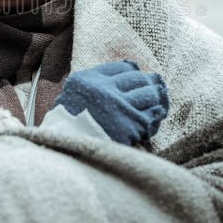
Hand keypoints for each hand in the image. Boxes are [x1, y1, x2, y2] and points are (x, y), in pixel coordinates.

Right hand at [53, 60, 168, 145]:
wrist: (68, 154)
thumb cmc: (70, 126)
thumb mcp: (73, 95)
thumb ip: (94, 83)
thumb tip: (130, 70)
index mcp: (88, 80)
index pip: (122, 68)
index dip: (132, 73)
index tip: (133, 81)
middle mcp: (105, 90)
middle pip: (138, 78)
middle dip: (145, 84)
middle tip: (146, 91)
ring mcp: (120, 108)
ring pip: (150, 94)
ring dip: (154, 98)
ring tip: (152, 104)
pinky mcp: (131, 127)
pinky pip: (153, 116)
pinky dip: (155, 116)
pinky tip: (151, 120)